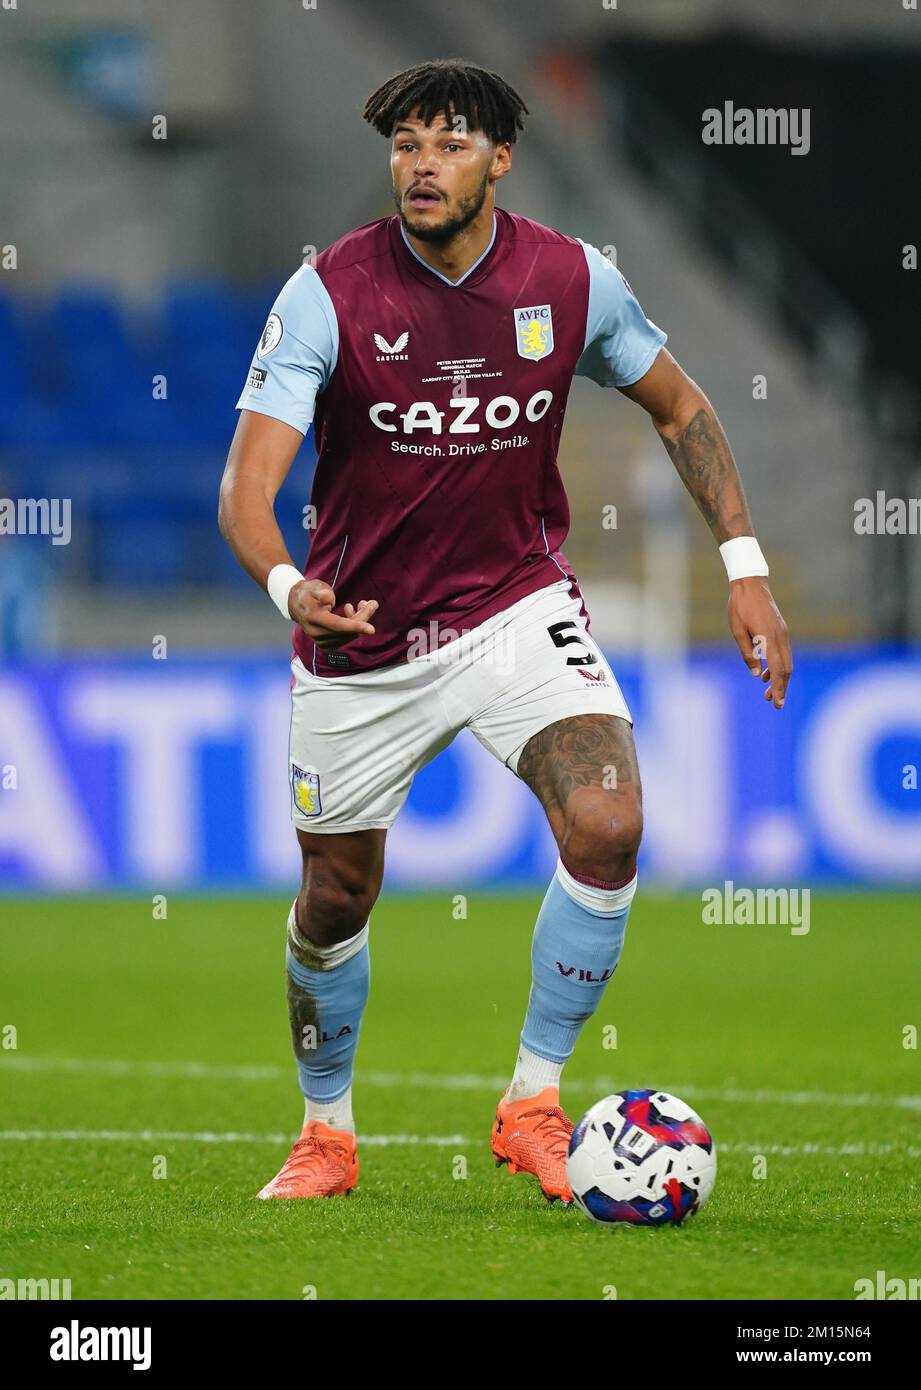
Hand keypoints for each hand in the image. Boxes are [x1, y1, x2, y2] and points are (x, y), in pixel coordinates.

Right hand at [288, 579, 378, 650]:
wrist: (295, 603)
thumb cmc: (308, 592)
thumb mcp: (313, 586)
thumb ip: (321, 592)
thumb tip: (327, 598)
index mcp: (313, 617)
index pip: (337, 626)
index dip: (355, 627)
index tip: (372, 629)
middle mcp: (316, 632)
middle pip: (346, 631)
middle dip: (363, 618)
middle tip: (372, 603)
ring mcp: (320, 640)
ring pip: (348, 635)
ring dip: (359, 621)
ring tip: (362, 604)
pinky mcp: (325, 644)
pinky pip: (345, 638)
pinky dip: (353, 627)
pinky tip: (352, 613)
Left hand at [727, 577, 791, 709]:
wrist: (750, 584)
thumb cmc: (740, 607)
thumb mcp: (738, 632)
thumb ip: (748, 654)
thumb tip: (757, 674)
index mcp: (770, 639)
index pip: (779, 670)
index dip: (780, 689)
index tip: (778, 703)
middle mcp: (780, 637)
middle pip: (787, 669)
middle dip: (782, 688)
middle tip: (773, 703)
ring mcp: (783, 633)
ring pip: (786, 661)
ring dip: (780, 678)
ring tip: (767, 692)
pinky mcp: (781, 629)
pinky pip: (783, 652)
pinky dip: (778, 665)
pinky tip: (767, 673)